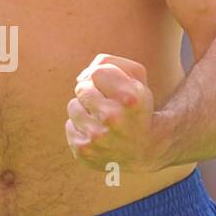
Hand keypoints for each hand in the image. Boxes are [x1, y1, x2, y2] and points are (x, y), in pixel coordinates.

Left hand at [65, 54, 157, 172]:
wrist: (146, 150)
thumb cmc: (136, 107)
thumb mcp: (137, 78)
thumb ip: (110, 63)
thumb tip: (81, 77)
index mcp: (130, 98)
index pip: (97, 72)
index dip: (105, 78)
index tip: (116, 90)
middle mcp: (113, 118)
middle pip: (82, 87)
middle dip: (93, 93)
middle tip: (109, 107)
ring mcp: (97, 137)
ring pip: (73, 105)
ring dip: (86, 110)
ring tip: (104, 121)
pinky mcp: (84, 151)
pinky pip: (69, 125)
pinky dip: (81, 128)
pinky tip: (99, 135)